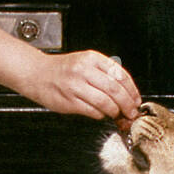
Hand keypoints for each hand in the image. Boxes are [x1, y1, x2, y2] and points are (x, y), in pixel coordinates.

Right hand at [21, 49, 140, 120]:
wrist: (37, 73)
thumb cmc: (63, 70)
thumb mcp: (85, 62)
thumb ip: (105, 73)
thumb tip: (127, 93)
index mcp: (92, 58)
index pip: (120, 75)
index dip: (132, 91)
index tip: (136, 100)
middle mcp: (84, 70)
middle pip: (115, 90)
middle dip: (127, 104)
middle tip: (131, 112)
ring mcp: (75, 85)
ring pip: (105, 102)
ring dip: (115, 111)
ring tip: (116, 114)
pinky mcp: (69, 101)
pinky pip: (93, 111)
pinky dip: (101, 115)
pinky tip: (100, 113)